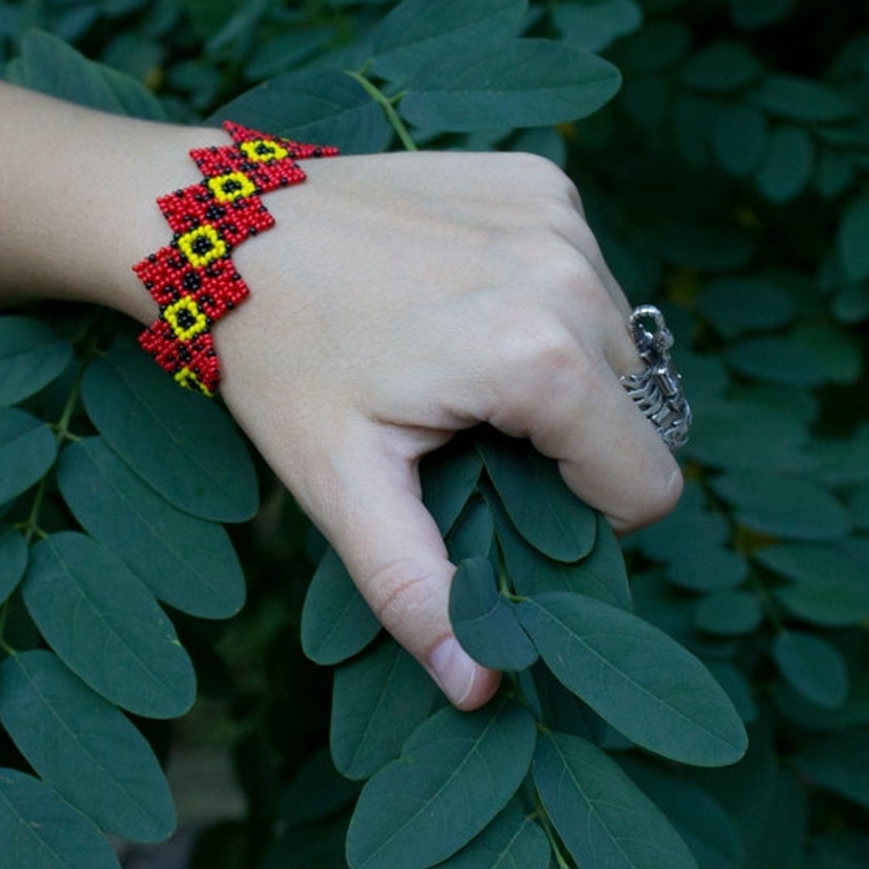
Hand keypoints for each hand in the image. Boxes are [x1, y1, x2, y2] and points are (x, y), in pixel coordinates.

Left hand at [213, 150, 683, 709]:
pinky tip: (455, 302)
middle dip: (565, 443)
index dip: (587, 520)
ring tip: (452, 363)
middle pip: (635, 414)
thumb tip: (482, 689)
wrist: (218, 223)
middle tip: (461, 430)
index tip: (500, 496)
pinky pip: (584, 275)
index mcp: (537, 355)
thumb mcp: (339, 484)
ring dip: (559, 372)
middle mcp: (570, 272)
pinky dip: (542, 303)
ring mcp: (559, 213)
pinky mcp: (541, 179)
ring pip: (617, 344)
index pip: (649, 484)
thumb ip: (418, 590)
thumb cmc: (275, 355)